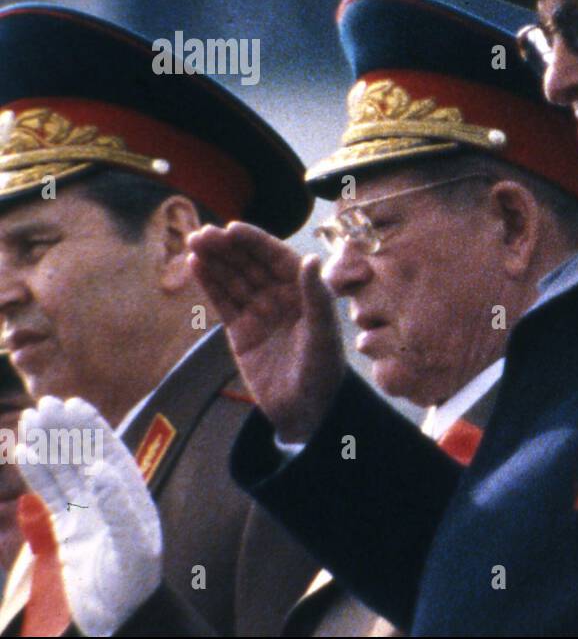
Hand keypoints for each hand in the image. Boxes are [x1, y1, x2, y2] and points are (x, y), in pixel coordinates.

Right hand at [17, 397, 161, 637]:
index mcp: (133, 496)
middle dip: (66, 430)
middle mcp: (110, 499)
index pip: (110, 454)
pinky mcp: (68, 531)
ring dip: (48, 447)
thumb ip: (118, 509)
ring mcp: (87, 513)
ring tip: (30, 420)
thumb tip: (99, 470)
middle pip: (83, 457)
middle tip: (45, 402)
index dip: (93, 429)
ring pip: (63, 473)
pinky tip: (25, 453)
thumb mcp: (133, 547)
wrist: (119, 619)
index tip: (75, 404)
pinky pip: (49, 496)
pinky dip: (37, 475)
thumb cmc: (134, 584)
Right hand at [187, 222, 345, 441]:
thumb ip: (316, 296)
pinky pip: (224, 302)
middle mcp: (282, 297)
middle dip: (229, 248)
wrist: (305, 410)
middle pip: (251, 265)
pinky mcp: (241, 331)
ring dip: (215, 260)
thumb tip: (310, 259)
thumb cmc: (323, 371)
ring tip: (193, 242)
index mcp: (305, 291)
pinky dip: (210, 284)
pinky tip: (195, 265)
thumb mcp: (323, 333)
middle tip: (203, 232)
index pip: (277, 258)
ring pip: (234, 280)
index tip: (232, 228)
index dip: (256, 242)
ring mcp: (260, 312)